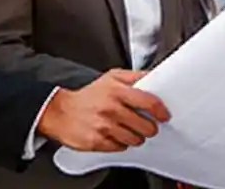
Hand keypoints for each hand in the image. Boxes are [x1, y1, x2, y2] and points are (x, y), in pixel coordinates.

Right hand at [38, 69, 170, 151]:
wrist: (60, 112)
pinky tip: (116, 135)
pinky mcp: (97, 142)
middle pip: (145, 125)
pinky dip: (122, 143)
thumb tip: (154, 77)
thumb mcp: (111, 78)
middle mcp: (111, 109)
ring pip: (135, 139)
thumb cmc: (88, 96)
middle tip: (148, 126)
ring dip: (137, 137)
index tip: (164, 115)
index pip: (149, 102)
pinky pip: (121, 147)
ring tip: (131, 131)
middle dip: (150, 127)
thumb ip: (133, 77)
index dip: (160, 111)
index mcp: (117, 91)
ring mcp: (104, 127)